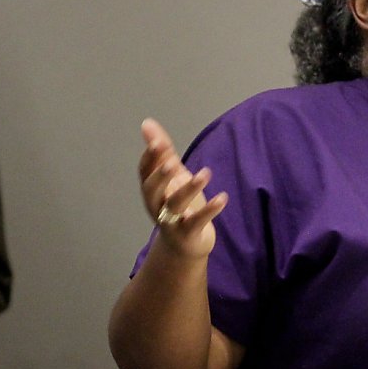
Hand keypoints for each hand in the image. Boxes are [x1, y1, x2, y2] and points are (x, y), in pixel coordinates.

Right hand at [138, 118, 227, 258]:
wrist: (184, 244)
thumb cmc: (177, 205)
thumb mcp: (171, 177)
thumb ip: (162, 152)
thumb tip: (146, 123)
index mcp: (152, 190)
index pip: (144, 172)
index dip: (150, 158)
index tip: (157, 142)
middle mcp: (156, 205)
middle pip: (151, 190)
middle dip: (160, 176)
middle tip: (171, 162)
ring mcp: (170, 221)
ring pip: (175, 205)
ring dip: (189, 189)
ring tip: (206, 173)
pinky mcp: (188, 233)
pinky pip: (197, 222)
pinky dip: (209, 210)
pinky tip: (223, 198)